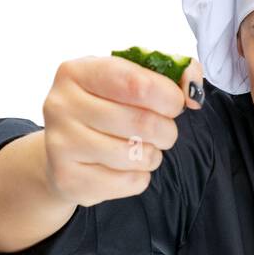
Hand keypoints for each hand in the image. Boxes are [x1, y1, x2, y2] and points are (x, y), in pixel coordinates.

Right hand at [42, 54, 203, 206]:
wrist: (63, 153)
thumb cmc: (103, 110)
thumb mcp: (129, 80)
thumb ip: (170, 75)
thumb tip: (193, 93)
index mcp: (77, 72)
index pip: (138, 84)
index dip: (169, 97)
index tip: (175, 104)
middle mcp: (61, 105)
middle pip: (142, 122)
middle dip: (166, 130)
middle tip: (162, 132)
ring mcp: (61, 144)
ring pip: (137, 155)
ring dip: (153, 155)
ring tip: (143, 149)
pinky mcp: (69, 179)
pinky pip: (130, 182)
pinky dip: (140, 177)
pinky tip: (126, 168)